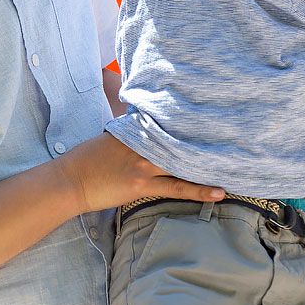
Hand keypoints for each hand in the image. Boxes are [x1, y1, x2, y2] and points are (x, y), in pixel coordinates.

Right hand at [54, 132, 223, 212]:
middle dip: (205, 136)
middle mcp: (141, 142)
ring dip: (207, 162)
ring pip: (182, 161)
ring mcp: (143, 164)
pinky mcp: (142, 185)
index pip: (167, 119)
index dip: (192, 117)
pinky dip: (199, 189)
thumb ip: (131, 129)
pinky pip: (176, 187)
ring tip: (235, 162)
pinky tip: (219, 191)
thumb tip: (147, 121)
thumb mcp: (109, 135)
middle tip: (234, 134)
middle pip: (180, 137)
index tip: (214, 112)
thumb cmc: (87, 159)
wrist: (69, 181)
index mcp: (134, 129)